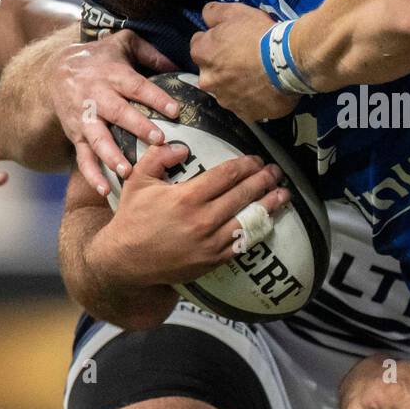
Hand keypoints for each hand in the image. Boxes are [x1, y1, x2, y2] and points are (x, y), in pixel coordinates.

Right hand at [48, 29, 180, 194]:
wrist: (54, 70)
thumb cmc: (99, 57)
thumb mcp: (122, 43)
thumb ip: (150, 53)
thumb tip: (178, 65)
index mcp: (112, 74)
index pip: (136, 86)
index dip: (155, 98)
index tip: (175, 111)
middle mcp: (96, 96)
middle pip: (117, 112)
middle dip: (137, 127)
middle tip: (158, 140)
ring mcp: (84, 118)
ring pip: (97, 138)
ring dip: (111, 155)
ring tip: (127, 170)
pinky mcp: (75, 135)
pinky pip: (82, 157)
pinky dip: (92, 175)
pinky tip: (105, 190)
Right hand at [89, 142, 290, 287]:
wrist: (125, 261)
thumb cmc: (132, 219)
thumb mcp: (138, 180)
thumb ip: (159, 157)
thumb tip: (184, 147)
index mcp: (187, 197)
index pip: (227, 175)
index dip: (246, 165)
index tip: (255, 159)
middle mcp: (203, 219)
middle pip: (243, 194)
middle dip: (264, 180)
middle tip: (275, 172)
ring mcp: (210, 242)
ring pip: (248, 219)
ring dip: (269, 205)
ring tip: (283, 194)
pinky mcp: (213, 260)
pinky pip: (242, 243)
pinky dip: (257, 230)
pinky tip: (267, 221)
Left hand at [191, 3, 300, 121]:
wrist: (289, 62)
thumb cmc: (260, 35)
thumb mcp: (236, 12)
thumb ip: (213, 12)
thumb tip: (205, 16)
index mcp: (202, 54)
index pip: (199, 45)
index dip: (215, 41)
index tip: (230, 41)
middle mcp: (208, 80)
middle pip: (211, 72)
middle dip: (223, 67)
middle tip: (245, 59)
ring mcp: (226, 100)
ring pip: (227, 91)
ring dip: (237, 85)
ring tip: (257, 76)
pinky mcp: (245, 114)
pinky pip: (245, 106)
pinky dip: (252, 99)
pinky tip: (264, 89)